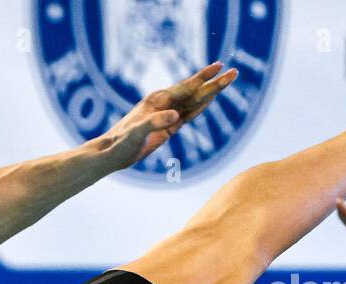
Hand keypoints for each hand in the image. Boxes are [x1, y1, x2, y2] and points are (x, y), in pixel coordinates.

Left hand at [95, 62, 238, 169]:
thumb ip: (155, 123)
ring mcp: (166, 115)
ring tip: (226, 80)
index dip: (204, 78)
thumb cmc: (121, 143)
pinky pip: (188, 114)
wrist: (111, 153)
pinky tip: (209, 100)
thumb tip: (174, 116)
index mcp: (157, 101)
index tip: (220, 67)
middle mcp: (163, 104)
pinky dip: (200, 107)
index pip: (186, 87)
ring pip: (193, 101)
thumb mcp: (137, 133)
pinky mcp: (167, 127)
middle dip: (213, 82)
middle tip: (233, 71)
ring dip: (210, 92)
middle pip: (194, 91)